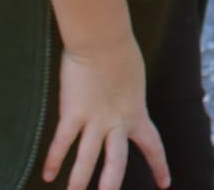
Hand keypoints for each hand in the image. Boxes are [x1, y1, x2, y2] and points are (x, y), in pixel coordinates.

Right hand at [42, 37, 169, 188]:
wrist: (103, 38)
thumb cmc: (119, 49)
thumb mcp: (132, 79)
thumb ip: (126, 96)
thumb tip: (120, 97)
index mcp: (136, 113)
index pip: (152, 145)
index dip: (159, 165)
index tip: (166, 184)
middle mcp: (117, 121)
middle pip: (116, 161)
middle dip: (112, 183)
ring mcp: (94, 118)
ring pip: (88, 157)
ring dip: (80, 179)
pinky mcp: (73, 111)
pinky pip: (62, 140)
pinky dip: (54, 158)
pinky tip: (47, 175)